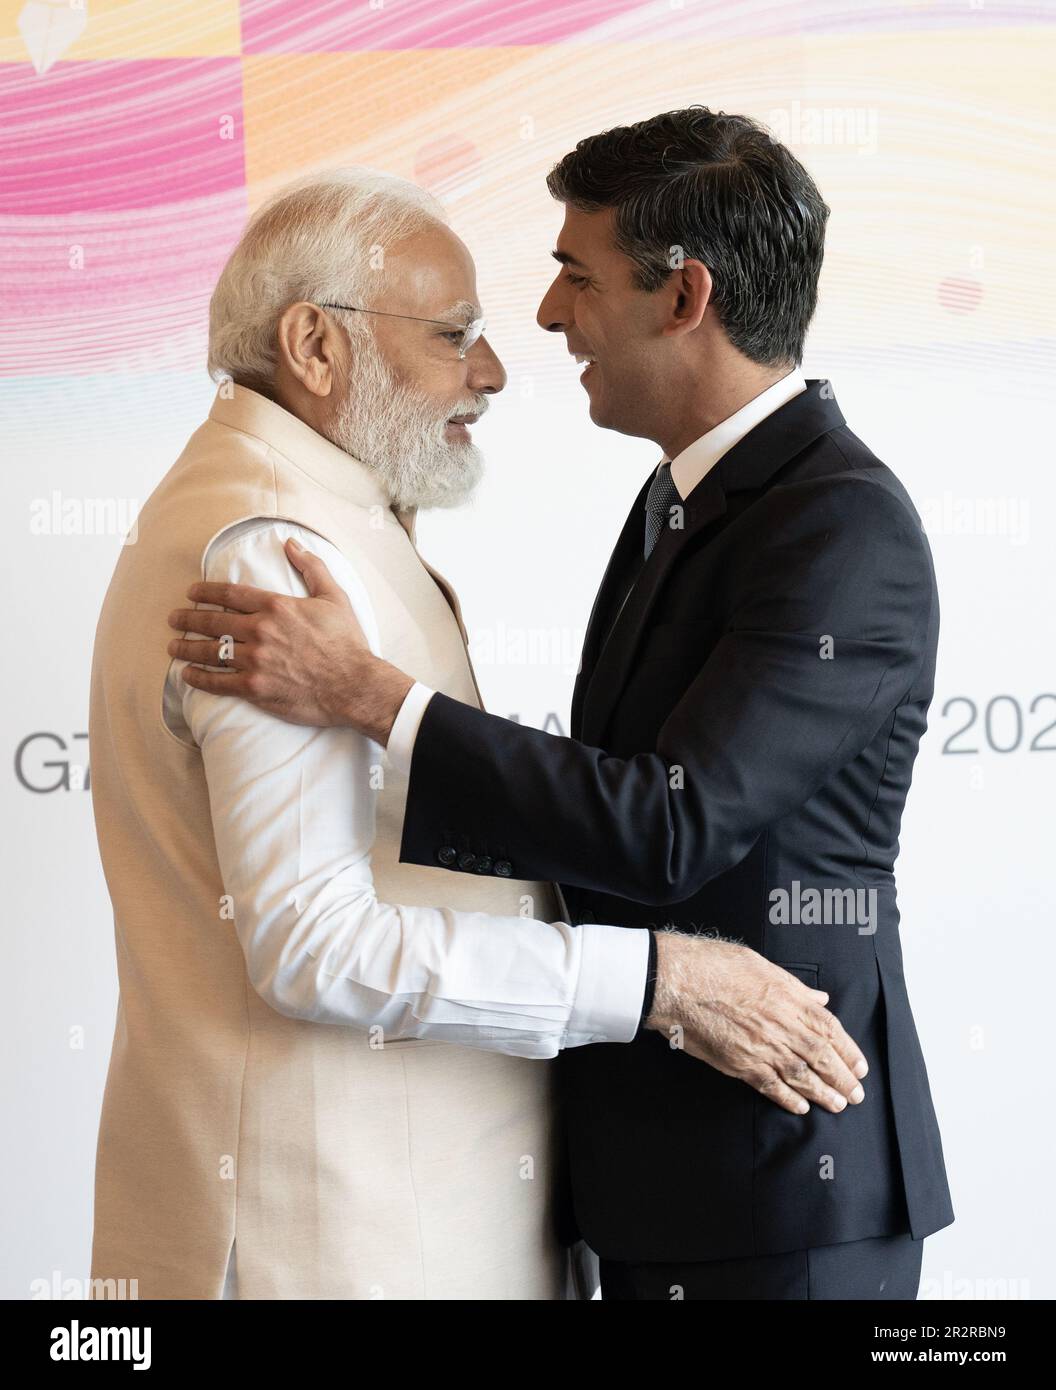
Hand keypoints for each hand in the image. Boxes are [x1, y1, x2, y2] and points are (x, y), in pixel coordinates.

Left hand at [166, 538, 413, 739]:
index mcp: (276, 607)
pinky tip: (187, 675)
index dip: (206, 592)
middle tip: (173, 619)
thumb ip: (311, 567)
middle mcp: (260, 631)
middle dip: (188, 619)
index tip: (191, 592)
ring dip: (186, 648)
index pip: (230, 594)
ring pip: (210, 652)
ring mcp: (255, 660)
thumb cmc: (347, 642)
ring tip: (173, 646)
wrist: (354, 684)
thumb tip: (291, 544)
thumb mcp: (334, 597)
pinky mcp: (255, 688)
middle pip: (213, 622)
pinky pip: (218, 682)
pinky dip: (199, 678)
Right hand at [646, 931, 867, 1114]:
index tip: (859, 1066)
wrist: (679, 982)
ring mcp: (762, 1047)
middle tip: (857, 1094)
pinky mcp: (740, 1063)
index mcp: (789, 998)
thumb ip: (794, 986)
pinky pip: (770, 1086)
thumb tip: (818, 997)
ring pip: (801, 1075)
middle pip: (821, 1057)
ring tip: (838, 1105)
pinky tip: (801, 1108)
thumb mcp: (761, 965)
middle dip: (843, 1078)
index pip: (830, 1029)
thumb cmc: (715, 965)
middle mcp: (781, 1025)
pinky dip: (788, 1099)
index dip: (849, 1051)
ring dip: (823, 1093)